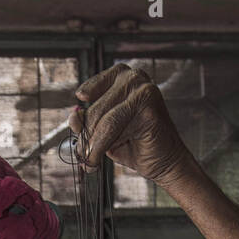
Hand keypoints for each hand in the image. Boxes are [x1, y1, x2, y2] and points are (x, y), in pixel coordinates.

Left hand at [68, 64, 198, 187]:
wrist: (164, 163)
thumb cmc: (135, 145)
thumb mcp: (104, 130)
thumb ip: (88, 121)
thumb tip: (73, 117)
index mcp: (124, 76)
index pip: (92, 87)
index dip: (83, 111)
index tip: (76, 126)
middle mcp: (134, 77)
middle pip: (95, 108)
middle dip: (86, 136)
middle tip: (83, 156)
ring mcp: (143, 90)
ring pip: (103, 121)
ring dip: (92, 145)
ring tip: (89, 162)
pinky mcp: (148, 108)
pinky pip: (113, 129)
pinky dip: (102, 147)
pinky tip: (103, 159)